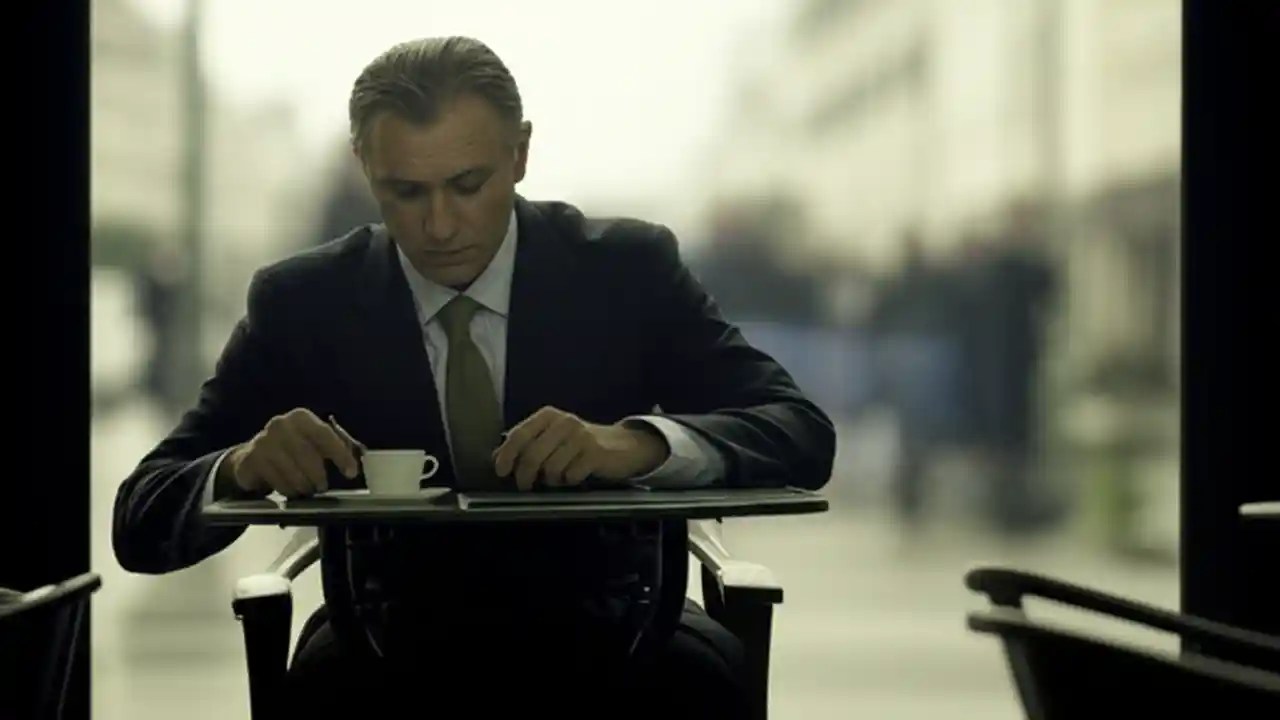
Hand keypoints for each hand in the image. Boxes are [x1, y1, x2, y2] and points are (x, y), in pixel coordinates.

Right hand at [221, 408, 360, 497]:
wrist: (251, 457)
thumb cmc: (291, 450)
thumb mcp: (312, 442)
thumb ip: (333, 446)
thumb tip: (356, 458)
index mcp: (301, 418)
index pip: (324, 434)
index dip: (340, 454)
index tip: (351, 473)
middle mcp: (281, 425)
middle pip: (308, 456)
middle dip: (319, 475)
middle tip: (323, 487)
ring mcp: (263, 441)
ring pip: (293, 471)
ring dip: (304, 485)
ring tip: (308, 490)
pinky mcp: (252, 459)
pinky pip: (277, 480)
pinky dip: (288, 489)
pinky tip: (291, 491)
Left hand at [492, 406, 668, 490]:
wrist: (621, 445)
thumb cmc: (579, 444)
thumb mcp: (551, 438)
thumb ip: (525, 445)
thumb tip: (496, 457)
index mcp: (548, 416)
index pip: (519, 434)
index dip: (507, 455)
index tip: (501, 471)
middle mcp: (564, 422)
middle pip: (532, 455)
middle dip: (525, 476)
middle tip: (525, 486)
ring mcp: (581, 436)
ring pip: (551, 468)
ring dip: (551, 480)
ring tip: (557, 477)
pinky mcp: (596, 453)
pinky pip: (571, 475)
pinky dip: (569, 481)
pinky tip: (574, 476)